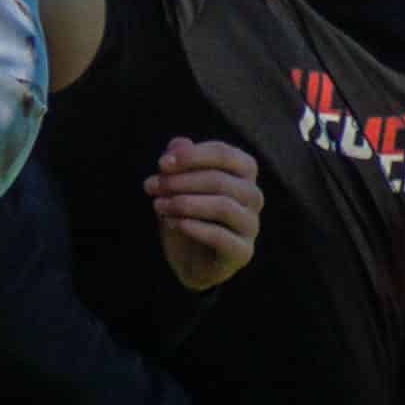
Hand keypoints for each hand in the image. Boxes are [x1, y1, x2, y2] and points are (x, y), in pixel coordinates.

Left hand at [143, 139, 262, 289]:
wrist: (189, 260)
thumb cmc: (186, 213)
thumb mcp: (176, 185)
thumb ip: (178, 162)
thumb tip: (178, 144)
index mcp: (242, 173)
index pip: (224, 154)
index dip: (191, 156)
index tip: (162, 164)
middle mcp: (253, 196)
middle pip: (220, 180)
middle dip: (180, 181)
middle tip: (152, 186)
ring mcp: (251, 225)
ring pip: (223, 206)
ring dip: (184, 203)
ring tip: (158, 205)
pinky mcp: (243, 251)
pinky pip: (221, 236)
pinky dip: (193, 227)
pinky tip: (171, 223)